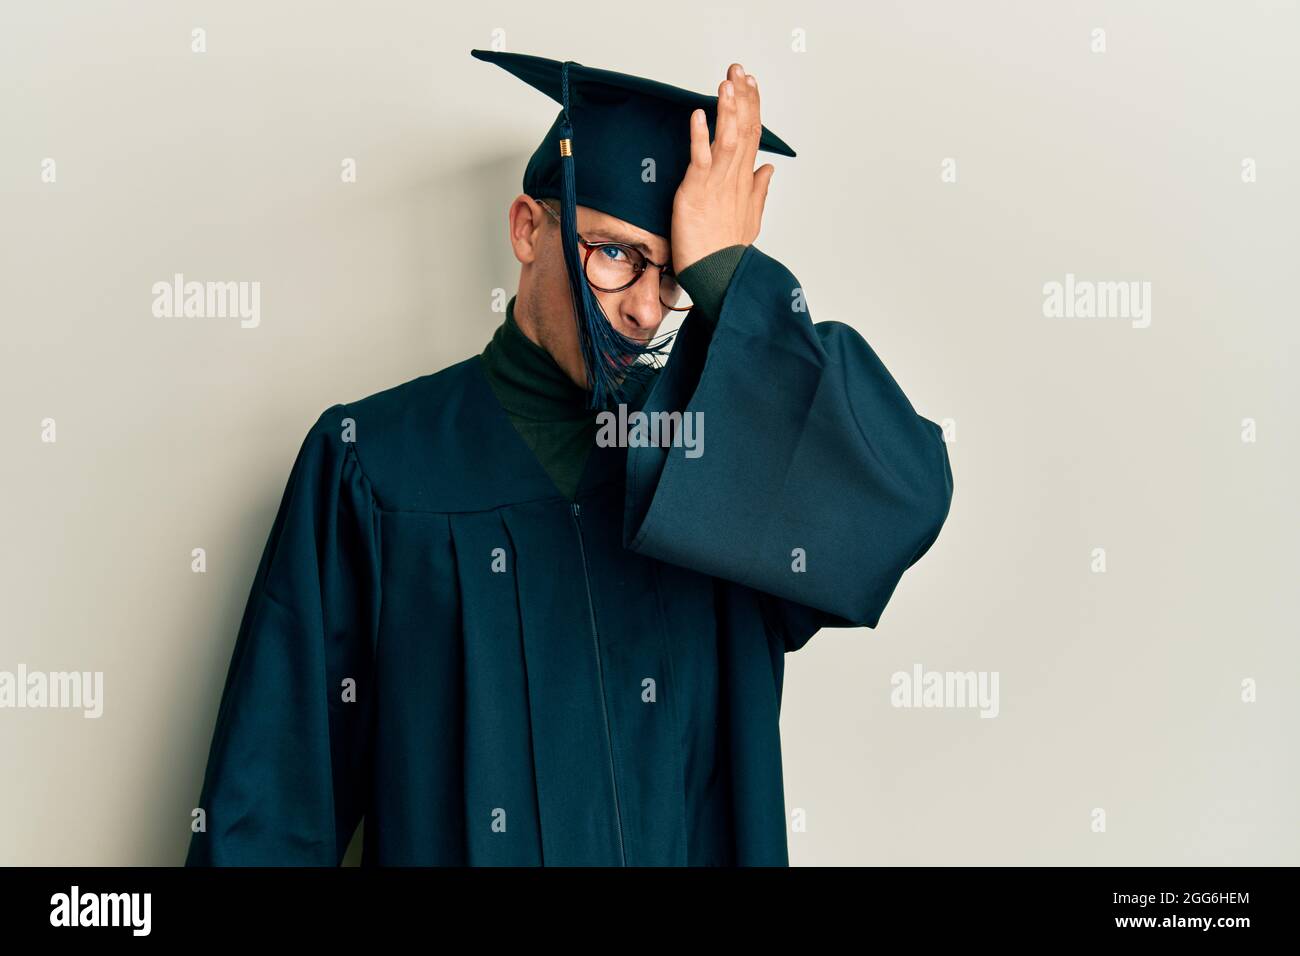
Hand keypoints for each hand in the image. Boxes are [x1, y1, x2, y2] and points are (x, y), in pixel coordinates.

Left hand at [671, 62, 775, 274]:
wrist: (718, 276)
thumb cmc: (729, 252)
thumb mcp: (750, 218)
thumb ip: (759, 189)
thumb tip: (768, 168)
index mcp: (746, 181)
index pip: (753, 135)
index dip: (753, 107)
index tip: (752, 83)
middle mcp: (735, 178)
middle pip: (743, 130)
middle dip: (742, 98)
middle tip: (739, 69)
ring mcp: (717, 185)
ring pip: (727, 140)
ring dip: (728, 109)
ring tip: (727, 82)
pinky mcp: (696, 193)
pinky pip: (699, 160)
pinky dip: (700, 137)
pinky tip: (700, 115)